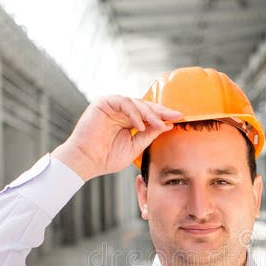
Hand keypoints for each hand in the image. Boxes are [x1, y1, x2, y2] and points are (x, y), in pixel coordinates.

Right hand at [52, 95, 182, 179]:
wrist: (86, 162)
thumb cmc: (106, 158)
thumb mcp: (135, 146)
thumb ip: (149, 135)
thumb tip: (167, 125)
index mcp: (127, 120)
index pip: (148, 114)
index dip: (163, 116)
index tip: (180, 118)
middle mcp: (120, 111)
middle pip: (145, 106)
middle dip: (161, 111)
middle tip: (176, 115)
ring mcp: (112, 106)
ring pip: (136, 103)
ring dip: (150, 113)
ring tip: (159, 124)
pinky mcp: (103, 103)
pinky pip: (123, 103)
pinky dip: (134, 113)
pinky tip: (141, 125)